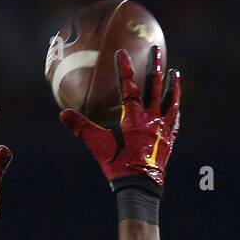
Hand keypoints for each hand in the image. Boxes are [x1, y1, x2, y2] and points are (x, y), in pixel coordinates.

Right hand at [60, 46, 180, 192]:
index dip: (125, 68)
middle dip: (154, 66)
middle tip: (155, 50)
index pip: (129, 86)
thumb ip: (82, 128)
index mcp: (134, 118)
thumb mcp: (98, 146)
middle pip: (155, 86)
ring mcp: (163, 129)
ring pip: (170, 101)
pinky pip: (175, 120)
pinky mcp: (170, 141)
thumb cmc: (119, 167)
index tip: (122, 52)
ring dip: (172, 85)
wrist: (141, 189)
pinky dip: (175, 109)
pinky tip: (176, 105)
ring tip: (175, 72)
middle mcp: (152, 119)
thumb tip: (62, 114)